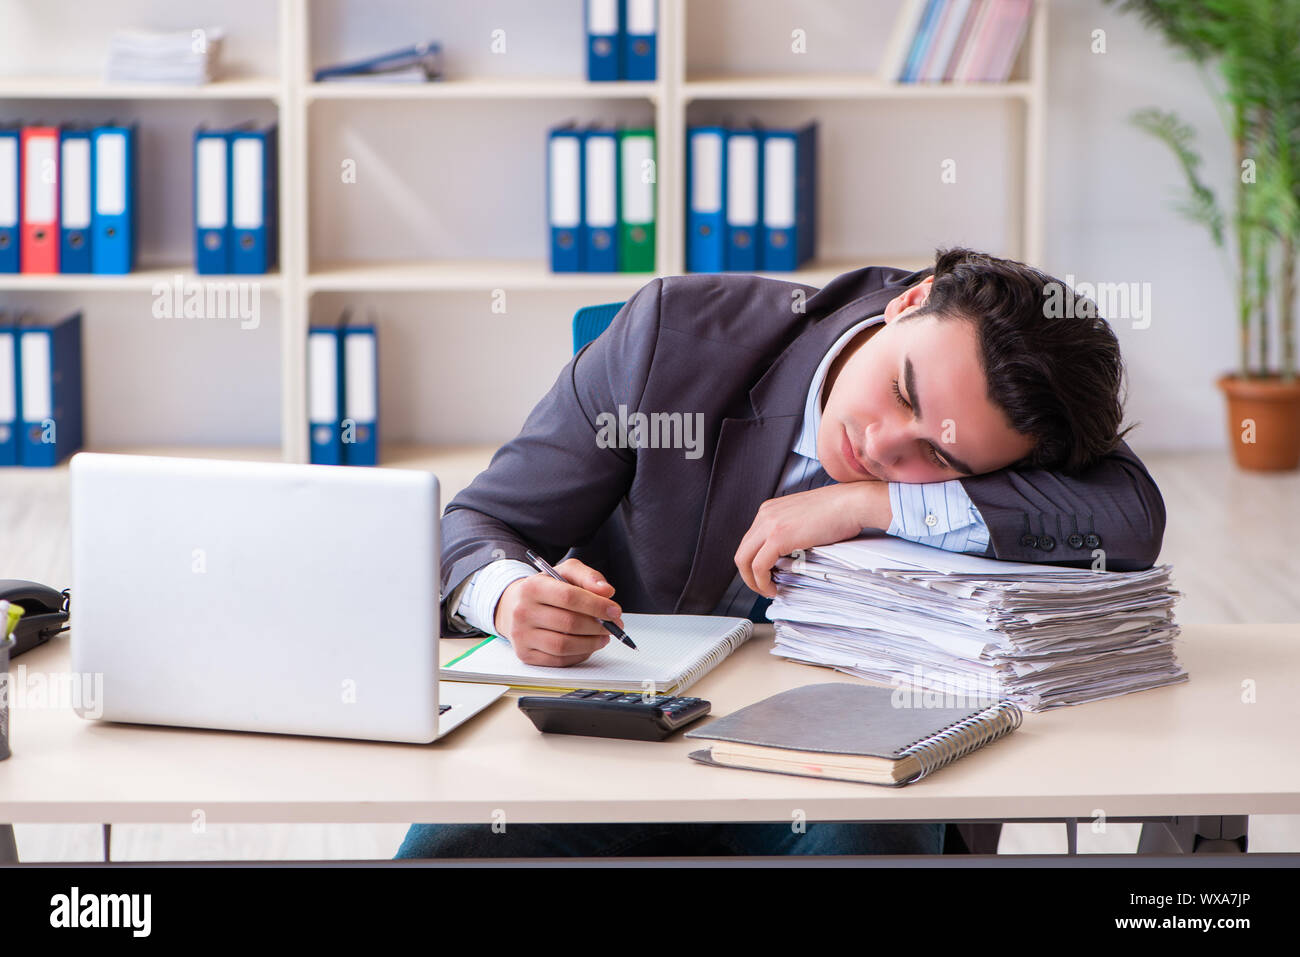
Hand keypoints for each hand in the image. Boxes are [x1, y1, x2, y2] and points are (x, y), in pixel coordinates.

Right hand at [493, 558, 623, 666]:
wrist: (514, 606)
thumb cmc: (545, 589)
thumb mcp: (565, 573)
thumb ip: (588, 576)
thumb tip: (606, 592)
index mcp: (533, 587)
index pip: (569, 597)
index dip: (596, 605)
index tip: (614, 610)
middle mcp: (523, 612)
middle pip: (569, 623)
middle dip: (598, 626)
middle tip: (613, 625)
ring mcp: (522, 636)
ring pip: (564, 645)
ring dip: (591, 643)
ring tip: (603, 636)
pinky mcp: (526, 654)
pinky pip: (559, 660)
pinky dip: (579, 654)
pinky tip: (587, 645)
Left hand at [734, 482, 891, 597]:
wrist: (852, 503)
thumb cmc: (839, 511)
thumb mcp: (805, 519)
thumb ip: (791, 532)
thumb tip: (788, 556)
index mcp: (770, 509)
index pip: (750, 541)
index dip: (754, 562)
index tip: (765, 575)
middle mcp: (765, 514)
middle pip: (743, 550)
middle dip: (749, 574)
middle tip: (762, 587)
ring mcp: (769, 524)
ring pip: (744, 560)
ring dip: (753, 581)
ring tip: (767, 590)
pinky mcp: (778, 537)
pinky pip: (759, 565)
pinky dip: (762, 581)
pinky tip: (772, 588)